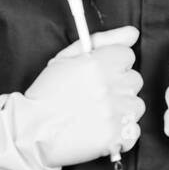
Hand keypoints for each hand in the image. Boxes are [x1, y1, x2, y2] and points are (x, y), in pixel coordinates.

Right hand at [16, 25, 145, 167]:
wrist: (32, 130)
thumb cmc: (47, 93)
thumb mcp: (67, 57)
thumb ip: (102, 40)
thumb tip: (133, 33)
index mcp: (100, 62)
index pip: (127, 56)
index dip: (112, 65)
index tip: (99, 75)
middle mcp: (112, 86)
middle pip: (134, 80)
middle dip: (118, 86)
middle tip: (95, 95)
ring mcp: (116, 113)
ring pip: (136, 105)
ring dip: (122, 109)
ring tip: (98, 114)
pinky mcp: (117, 137)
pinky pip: (134, 131)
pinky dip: (121, 133)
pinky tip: (101, 129)